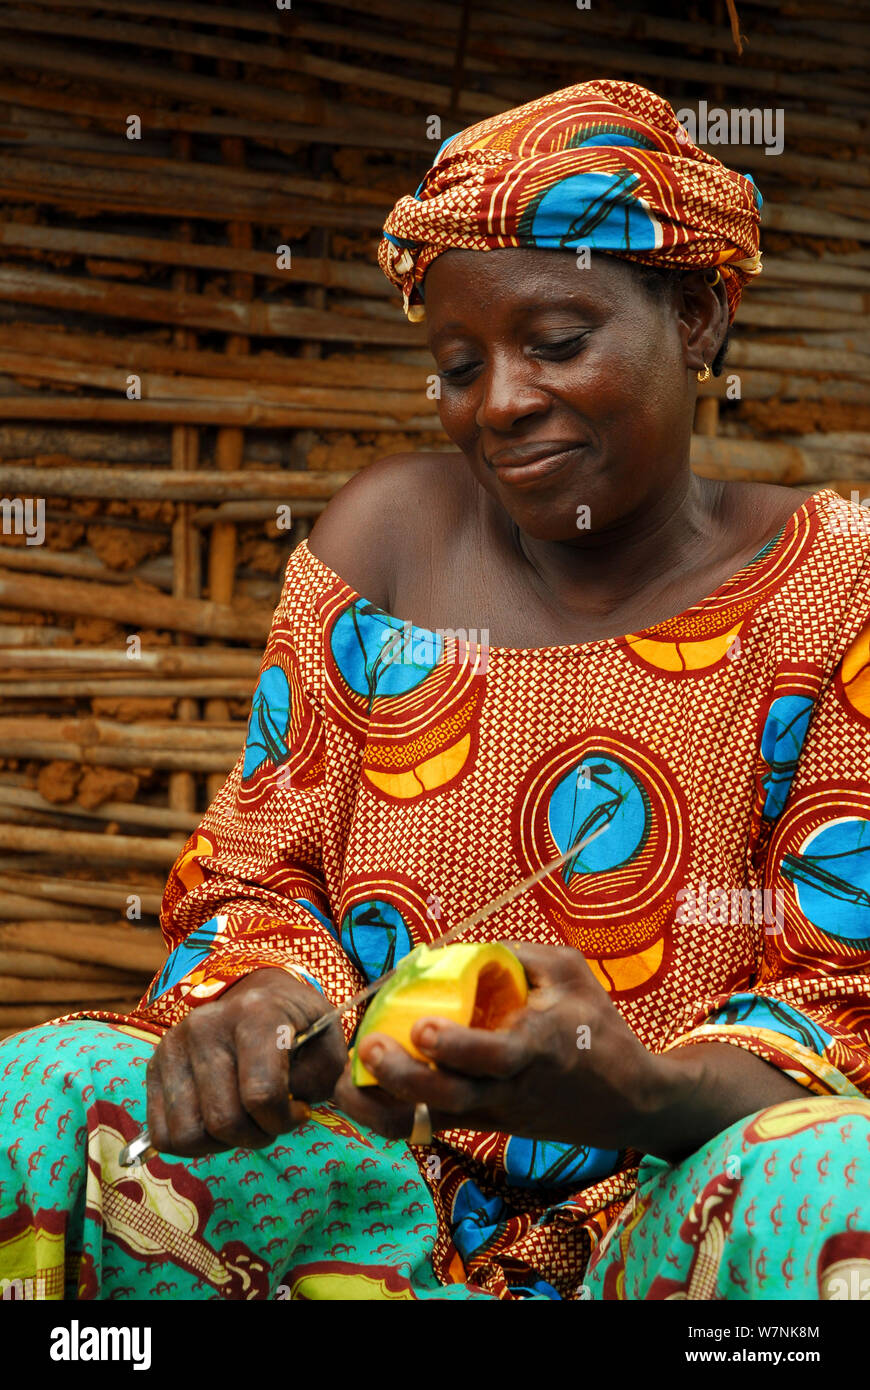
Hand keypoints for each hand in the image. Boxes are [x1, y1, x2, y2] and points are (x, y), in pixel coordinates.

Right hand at [146, 968, 345, 1156]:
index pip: (261, 1093)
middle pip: (223, 1120)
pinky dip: (194, 1143)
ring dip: (223, 1143)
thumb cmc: (300, 1029)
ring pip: (189, 1133)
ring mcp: (173, 1044)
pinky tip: (217, 1120)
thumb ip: (319, 1078)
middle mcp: (206, 1023)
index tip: (300, 1110)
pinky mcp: (154, 1065)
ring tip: (244, 1119)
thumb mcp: (328, 1046)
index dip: (285, 1120)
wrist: (262, 1001)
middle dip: (256, 1135)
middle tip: (271, 1120)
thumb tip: (288, 1106)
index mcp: (256, 1013)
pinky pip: (163, 1134)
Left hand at [333, 941, 676, 1149]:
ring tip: (348, 1077)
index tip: (422, 1028)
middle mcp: (510, 1088)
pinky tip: (362, 1089)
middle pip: (450, 1097)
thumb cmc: (597, 1028)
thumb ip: (516, 956)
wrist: (629, 1100)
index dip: (454, 1047)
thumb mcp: (569, 974)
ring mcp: (494, 1112)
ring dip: (386, 1102)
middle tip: (369, 1046)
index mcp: (537, 1049)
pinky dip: (394, 1113)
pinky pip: (430, 1126)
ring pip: (432, 1120)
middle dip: (404, 1077)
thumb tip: (456, 949)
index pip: (491, 1057)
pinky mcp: (483, 1124)